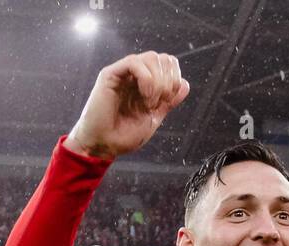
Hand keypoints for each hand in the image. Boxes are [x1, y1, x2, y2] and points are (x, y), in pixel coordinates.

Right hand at [66, 51, 188, 159]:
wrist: (103, 145)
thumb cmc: (123, 135)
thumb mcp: (153, 118)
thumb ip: (168, 102)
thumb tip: (185, 84)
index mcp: (145, 83)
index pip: (168, 64)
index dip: (174, 79)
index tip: (166, 101)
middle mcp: (134, 75)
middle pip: (163, 58)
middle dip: (168, 81)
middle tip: (158, 103)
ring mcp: (123, 73)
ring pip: (151, 57)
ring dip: (157, 82)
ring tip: (148, 103)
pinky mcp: (110, 74)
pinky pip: (134, 62)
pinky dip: (146, 79)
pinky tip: (143, 97)